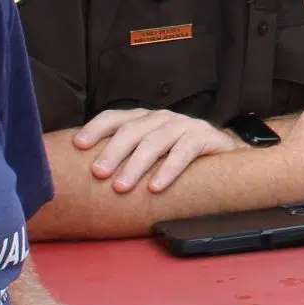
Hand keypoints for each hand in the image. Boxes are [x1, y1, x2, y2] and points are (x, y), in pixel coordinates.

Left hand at [68, 108, 242, 194]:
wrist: (225, 158)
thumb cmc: (178, 160)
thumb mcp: (150, 156)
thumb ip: (126, 159)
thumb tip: (87, 177)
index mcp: (143, 119)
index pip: (115, 117)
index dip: (95, 128)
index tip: (78, 145)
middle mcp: (161, 118)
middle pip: (132, 130)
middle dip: (113, 152)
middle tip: (98, 174)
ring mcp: (184, 124)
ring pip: (156, 140)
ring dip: (136, 164)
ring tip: (121, 187)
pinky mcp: (204, 136)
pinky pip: (184, 151)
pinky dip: (168, 169)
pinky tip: (155, 187)